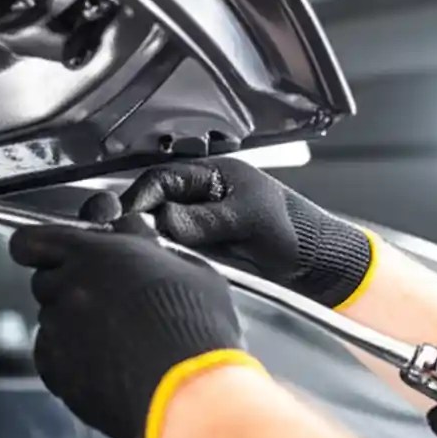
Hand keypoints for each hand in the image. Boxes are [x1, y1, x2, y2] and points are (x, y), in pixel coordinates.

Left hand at [9, 220, 257, 437]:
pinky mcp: (59, 375)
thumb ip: (147, 245)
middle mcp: (68, 292)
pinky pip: (52, 360)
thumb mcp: (189, 269)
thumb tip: (133, 231)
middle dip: (67, 287)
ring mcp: (59, 335)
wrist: (193, 396)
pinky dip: (71, 361)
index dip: (36, 247)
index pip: (31, 241)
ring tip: (119, 340)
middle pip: (44, 282)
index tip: (47, 255)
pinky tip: (108, 365)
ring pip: (51, 321)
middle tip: (105, 300)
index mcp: (93, 256)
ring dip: (73, 325)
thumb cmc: (198, 331)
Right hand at [82, 160, 372, 307]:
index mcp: (209, 173)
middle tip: (129, 241)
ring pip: (154, 227)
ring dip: (146, 240)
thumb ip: (207, 219)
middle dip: (137, 220)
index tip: (125, 220)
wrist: (311, 263)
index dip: (138, 199)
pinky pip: (167, 248)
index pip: (158, 180)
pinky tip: (155, 264)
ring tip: (139, 254)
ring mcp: (193, 221)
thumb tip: (164, 220)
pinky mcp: (194, 247)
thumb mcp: (250, 219)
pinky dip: (159, 255)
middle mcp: (195, 195)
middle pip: (149, 202)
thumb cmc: (291, 229)